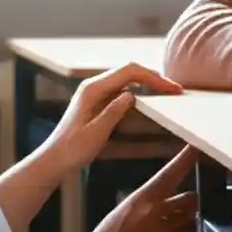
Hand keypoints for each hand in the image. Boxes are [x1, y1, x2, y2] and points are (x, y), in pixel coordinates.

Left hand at [41, 63, 182, 176]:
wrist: (54, 159)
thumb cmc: (73, 149)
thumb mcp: (97, 132)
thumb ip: (115, 111)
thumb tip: (133, 95)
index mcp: (93, 89)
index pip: (129, 72)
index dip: (154, 77)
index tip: (173, 88)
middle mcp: (93, 86)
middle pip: (130, 71)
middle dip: (154, 78)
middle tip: (176, 90)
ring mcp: (95, 92)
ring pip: (127, 79)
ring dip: (148, 83)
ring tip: (168, 93)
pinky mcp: (97, 101)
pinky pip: (121, 89)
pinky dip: (139, 91)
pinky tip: (150, 99)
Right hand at [80, 147, 199, 231]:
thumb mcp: (122, 210)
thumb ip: (145, 202)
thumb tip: (162, 197)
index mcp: (142, 200)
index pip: (170, 174)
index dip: (185, 160)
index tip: (196, 149)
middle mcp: (157, 214)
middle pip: (190, 199)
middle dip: (188, 200)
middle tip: (180, 203)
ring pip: (191, 219)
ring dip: (186, 218)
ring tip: (171, 222)